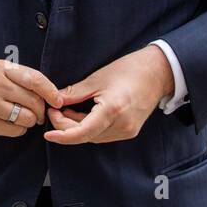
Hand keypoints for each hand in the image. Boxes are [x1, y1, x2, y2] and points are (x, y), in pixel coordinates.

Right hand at [0, 59, 63, 136]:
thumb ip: (20, 77)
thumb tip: (49, 93)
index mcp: (1, 68)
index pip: (34, 79)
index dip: (50, 91)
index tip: (58, 100)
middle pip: (33, 101)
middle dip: (40, 110)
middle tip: (38, 113)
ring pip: (25, 118)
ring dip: (30, 121)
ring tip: (25, 118)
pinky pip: (14, 130)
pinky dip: (19, 130)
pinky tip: (13, 124)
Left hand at [44, 44, 173, 144]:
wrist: (157, 73)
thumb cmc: (129, 70)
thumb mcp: (97, 78)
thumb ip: (75, 93)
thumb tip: (55, 101)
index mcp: (113, 110)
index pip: (82, 132)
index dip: (63, 135)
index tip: (48, 134)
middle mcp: (121, 126)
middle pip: (86, 135)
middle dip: (66, 126)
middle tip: (54, 110)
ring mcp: (127, 131)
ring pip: (94, 137)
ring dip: (78, 127)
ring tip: (68, 109)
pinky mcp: (129, 131)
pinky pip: (103, 134)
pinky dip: (90, 127)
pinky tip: (82, 114)